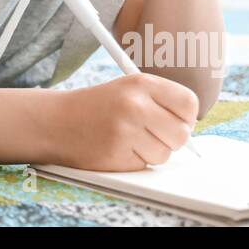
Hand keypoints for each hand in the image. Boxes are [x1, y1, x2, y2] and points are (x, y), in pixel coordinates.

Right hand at [54, 73, 198, 170]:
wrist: (57, 121)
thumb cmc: (98, 106)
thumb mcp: (129, 89)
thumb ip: (161, 102)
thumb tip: (191, 128)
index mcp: (141, 83)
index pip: (189, 104)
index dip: (186, 117)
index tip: (175, 120)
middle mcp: (135, 105)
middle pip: (182, 134)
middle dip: (170, 138)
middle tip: (151, 132)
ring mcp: (126, 131)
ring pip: (165, 154)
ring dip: (152, 152)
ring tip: (129, 138)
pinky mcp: (117, 155)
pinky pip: (145, 165)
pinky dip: (135, 161)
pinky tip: (118, 147)